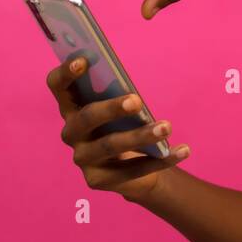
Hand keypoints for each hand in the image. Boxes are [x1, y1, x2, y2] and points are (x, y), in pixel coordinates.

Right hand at [46, 55, 189, 202]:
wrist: (134, 168)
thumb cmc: (125, 125)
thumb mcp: (122, 108)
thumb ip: (120, 94)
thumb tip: (133, 90)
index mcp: (72, 107)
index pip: (58, 87)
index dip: (66, 73)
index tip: (84, 60)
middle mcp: (71, 133)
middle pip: (85, 118)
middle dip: (110, 108)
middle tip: (136, 100)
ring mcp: (82, 158)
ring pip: (110, 145)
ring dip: (141, 135)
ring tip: (167, 127)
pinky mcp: (98, 181)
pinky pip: (133, 170)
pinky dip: (162, 159)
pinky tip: (183, 150)